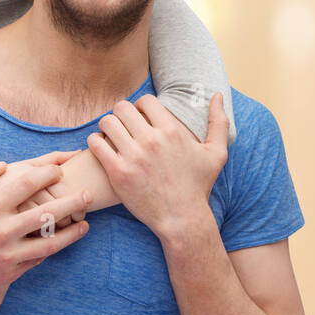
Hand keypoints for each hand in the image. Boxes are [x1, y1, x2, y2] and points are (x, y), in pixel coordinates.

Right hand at [0, 151, 84, 314]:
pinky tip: (61, 242)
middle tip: (88, 194)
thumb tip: (2, 165)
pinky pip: (37, 260)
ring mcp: (7, 254)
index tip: (59, 170)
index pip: (28, 183)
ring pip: (50, 242)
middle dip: (73, 201)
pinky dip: (52, 250)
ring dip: (72, 232)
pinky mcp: (8, 273)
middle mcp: (2, 230)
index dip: (48, 173)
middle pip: (48, 212)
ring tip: (86, 224)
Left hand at [87, 92, 227, 238]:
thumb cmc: (198, 187)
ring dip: (107, 126)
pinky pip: (96, 143)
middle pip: (123, 107)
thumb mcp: (217, 154)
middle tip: (123, 124)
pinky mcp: (118, 172)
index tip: (140, 118)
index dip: (140, 106)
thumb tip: (218, 94)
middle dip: (121, 113)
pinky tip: (102, 147)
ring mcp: (134, 157)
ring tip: (111, 134)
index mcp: (173, 131)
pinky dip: (95, 141)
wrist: (182, 219)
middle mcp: (152, 141)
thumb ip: (219, 122)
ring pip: (108, 122)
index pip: (145, 101)